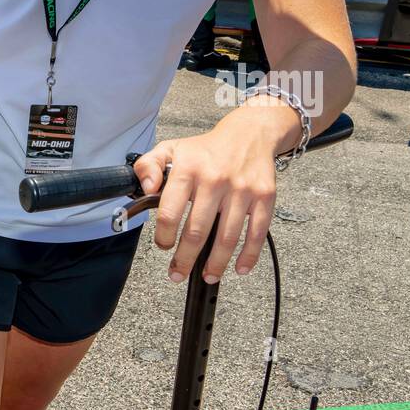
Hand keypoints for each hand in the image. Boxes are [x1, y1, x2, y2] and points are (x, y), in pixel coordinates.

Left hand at [133, 103, 289, 283]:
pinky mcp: (264, 197)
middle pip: (197, 231)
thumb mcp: (169, 149)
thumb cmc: (205, 149)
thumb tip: (146, 189)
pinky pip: (257, 232)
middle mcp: (215, 180)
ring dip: (216, 263)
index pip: (170, 212)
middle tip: (178, 273)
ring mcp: (242, 190)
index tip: (163, 246)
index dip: (164, 236)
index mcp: (188, 169)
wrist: (248, 134)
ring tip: (207, 276)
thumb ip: (147, 167)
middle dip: (185, 259)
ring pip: (227, 237)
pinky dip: (249, 255)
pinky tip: (239, 268)